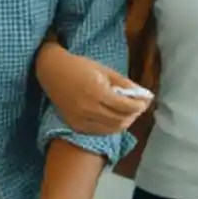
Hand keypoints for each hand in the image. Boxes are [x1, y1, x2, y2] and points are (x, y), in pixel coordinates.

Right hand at [35, 44, 150, 134]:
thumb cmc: (79, 66)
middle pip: (120, 121)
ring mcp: (80, 119)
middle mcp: (88, 109)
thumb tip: (143, 95)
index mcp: (97, 92)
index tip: (146, 101)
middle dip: (134, 115)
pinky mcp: (75, 125)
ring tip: (127, 113)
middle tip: (138, 107)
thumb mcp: (103, 70)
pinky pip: (99, 132)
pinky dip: (110, 127)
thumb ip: (124, 83)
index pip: (125, 107)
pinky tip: (113, 118)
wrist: (51, 72)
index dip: (139, 106)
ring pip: (111, 129)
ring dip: (124, 122)